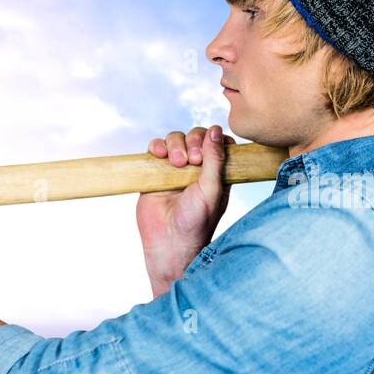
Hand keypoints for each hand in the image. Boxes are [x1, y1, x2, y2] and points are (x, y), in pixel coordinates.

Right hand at [136, 125, 229, 296]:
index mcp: (216, 172)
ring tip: (176, 162)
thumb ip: (215, 159)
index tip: (209, 151)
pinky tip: (159, 154)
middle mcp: (196, 169)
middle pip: (195, 136)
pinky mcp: (155, 172)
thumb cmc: (196, 222)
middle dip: (194, 141)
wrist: (168, 243)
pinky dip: (157, 146)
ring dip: (175, 143)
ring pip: (175, 139)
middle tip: (192, 161)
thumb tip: (217, 129)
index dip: (214, 139)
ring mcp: (174, 169)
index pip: (218, 142)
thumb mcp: (212, 189)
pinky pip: (155, 148)